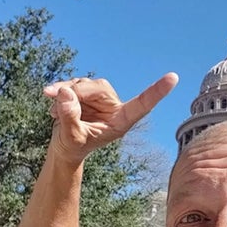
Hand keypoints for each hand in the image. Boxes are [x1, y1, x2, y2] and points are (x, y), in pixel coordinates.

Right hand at [44, 72, 178, 163]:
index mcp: (121, 121)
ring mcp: (100, 98)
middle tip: (53, 102)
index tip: (174, 77)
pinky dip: (60, 91)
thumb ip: (69, 117)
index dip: (156, 91)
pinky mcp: (86, 93)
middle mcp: (113, 107)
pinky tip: (52, 105)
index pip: (142, 105)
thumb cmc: (73, 148)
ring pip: (84, 83)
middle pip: (98, 87)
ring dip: (64, 91)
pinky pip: (73, 83)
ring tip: (52, 111)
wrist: (64, 149)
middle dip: (76, 92)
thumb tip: (65, 93)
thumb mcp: (71, 138)